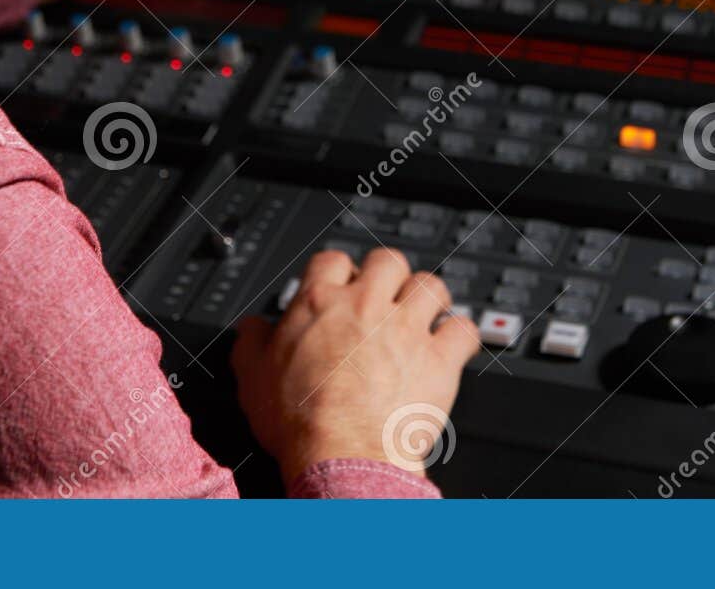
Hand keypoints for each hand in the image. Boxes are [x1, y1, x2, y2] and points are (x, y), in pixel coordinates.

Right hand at [231, 247, 479, 486]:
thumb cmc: (300, 422)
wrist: (341, 454)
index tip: (342, 285)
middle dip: (388, 275)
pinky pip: (463, 329)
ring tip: (423, 314)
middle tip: (385, 295)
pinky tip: (451, 345)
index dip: (338, 270)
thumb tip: (252, 328)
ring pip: (431, 286)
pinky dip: (460, 335)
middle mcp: (366, 307)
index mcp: (320, 304)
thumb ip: (252, 344)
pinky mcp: (438, 359)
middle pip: (388, 260)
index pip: (333, 260)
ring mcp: (406, 329)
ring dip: (428, 298)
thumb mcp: (253, 378)